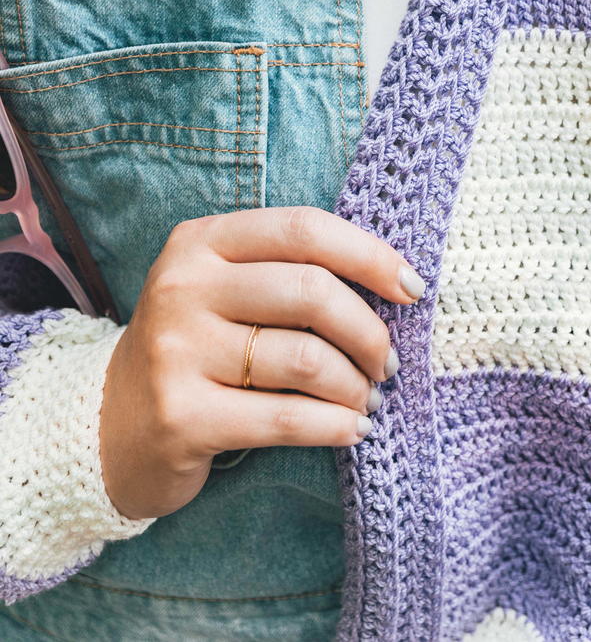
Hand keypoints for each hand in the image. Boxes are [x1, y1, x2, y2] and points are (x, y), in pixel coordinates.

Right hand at [98, 206, 423, 519]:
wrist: (110, 426)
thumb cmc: (198, 347)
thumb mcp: (226, 289)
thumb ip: (291, 272)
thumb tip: (396, 284)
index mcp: (201, 241)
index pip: (304, 229)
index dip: (369, 254)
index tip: (412, 287)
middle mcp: (183, 287)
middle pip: (312, 292)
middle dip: (368, 330)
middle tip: (388, 361)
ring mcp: (177, 351)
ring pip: (305, 359)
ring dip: (355, 385)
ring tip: (367, 398)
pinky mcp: (181, 416)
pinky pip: (284, 418)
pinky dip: (334, 426)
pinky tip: (353, 430)